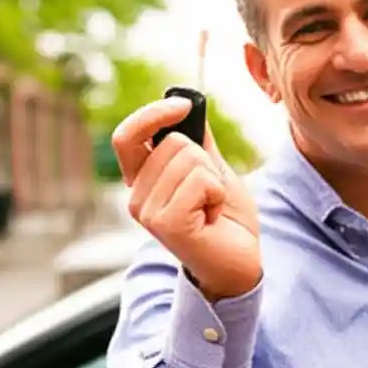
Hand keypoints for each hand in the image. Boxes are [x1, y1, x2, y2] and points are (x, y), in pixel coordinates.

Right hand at [111, 97, 261, 299]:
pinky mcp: (166, 224)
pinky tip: (212, 217)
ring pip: (189, 158)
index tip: (185, 104)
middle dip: (204, 159)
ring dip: (213, 179)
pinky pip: (199, 181)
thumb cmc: (225, 219)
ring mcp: (148, 212)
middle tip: (209, 192)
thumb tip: (190, 104)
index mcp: (142, 181)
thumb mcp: (213, 170)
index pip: (127, 136)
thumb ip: (198, 141)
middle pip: (172, 142)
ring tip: (210, 207)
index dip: (152, 114)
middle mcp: (138, 197)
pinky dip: (217, 193)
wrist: (240, 263)